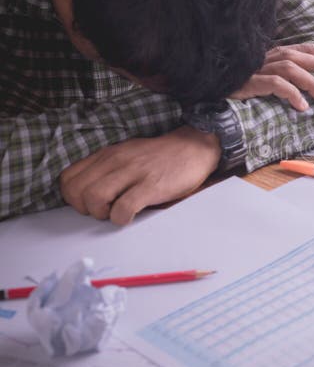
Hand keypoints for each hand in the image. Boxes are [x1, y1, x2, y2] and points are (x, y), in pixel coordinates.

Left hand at [59, 126, 220, 224]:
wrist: (194, 147)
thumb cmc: (159, 157)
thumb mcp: (126, 154)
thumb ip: (105, 168)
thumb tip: (86, 192)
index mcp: (107, 155)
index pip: (68, 179)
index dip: (73, 197)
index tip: (89, 203)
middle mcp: (116, 161)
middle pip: (76, 191)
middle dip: (85, 209)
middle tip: (103, 211)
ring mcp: (133, 173)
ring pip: (94, 198)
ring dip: (101, 214)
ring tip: (116, 213)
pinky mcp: (151, 186)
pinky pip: (123, 209)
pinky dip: (122, 218)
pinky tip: (131, 216)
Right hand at [230, 42, 313, 109]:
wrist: (205, 97)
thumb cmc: (229, 91)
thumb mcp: (252, 82)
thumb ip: (271, 80)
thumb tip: (293, 87)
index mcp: (261, 58)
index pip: (288, 49)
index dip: (308, 48)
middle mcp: (260, 60)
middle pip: (294, 57)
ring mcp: (254, 70)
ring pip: (290, 70)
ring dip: (311, 83)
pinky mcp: (249, 83)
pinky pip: (276, 84)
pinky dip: (292, 93)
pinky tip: (302, 106)